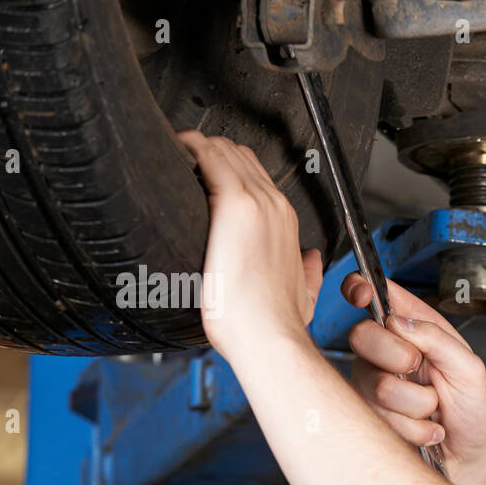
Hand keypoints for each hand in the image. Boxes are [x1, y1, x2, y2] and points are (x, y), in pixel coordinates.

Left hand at [175, 130, 321, 359]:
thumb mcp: (306, 294)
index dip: (226, 164)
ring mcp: (256, 203)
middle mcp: (274, 206)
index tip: (204, 170)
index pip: (255, 172)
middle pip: (239, 154)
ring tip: (176, 159)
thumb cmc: (277, 322)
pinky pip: (208, 158)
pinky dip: (190, 149)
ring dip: (198, 149)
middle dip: (209, 152)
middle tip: (184, 163)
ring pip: (224, 150)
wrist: (270, 335)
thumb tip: (310, 261)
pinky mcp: (234, 206)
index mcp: (286, 222)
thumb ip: (309, 273)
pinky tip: (175, 152)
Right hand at [346, 277, 485, 484]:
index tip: (361, 293)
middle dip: (398, 357)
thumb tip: (401, 320)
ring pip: (376, 383)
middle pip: (363, 336)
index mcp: (415, 331)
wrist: (463, 459)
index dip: (361, 289)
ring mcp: (374, 384)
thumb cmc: (469, 413)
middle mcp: (388, 353)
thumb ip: (438, 339)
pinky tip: (427, 428)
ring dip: (416, 403)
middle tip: (420, 371)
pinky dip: (414, 426)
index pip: (378, 298)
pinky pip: (380, 415)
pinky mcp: (368, 415)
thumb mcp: (470, 370)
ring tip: (434, 410)